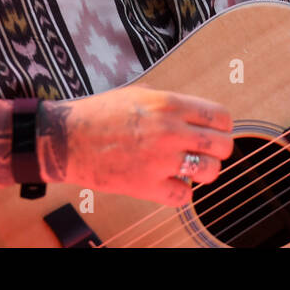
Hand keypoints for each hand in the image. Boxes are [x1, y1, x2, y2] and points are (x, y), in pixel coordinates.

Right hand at [36, 85, 233, 206]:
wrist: (67, 138)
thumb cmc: (101, 113)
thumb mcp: (142, 94)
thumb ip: (173, 105)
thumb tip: (202, 116)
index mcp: (170, 104)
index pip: (221, 117)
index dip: (222, 126)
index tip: (215, 131)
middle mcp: (170, 130)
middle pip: (223, 145)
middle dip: (218, 149)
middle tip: (205, 151)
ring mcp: (160, 160)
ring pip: (210, 172)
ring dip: (204, 172)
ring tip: (190, 168)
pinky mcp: (147, 186)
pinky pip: (184, 196)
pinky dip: (180, 192)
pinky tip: (169, 182)